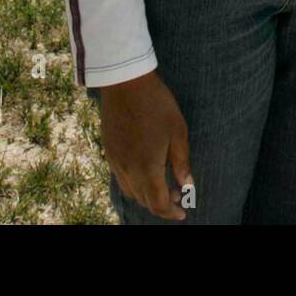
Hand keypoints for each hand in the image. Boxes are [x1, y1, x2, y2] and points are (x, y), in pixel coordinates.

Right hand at [99, 70, 192, 218]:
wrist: (125, 82)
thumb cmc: (157, 103)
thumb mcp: (177, 130)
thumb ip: (181, 162)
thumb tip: (187, 185)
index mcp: (147, 166)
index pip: (157, 203)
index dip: (170, 212)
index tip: (182, 211)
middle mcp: (128, 169)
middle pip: (143, 200)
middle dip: (160, 204)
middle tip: (176, 195)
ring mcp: (115, 160)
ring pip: (130, 190)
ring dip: (146, 194)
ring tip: (161, 183)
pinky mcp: (108, 150)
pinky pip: (120, 176)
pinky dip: (134, 182)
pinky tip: (144, 169)